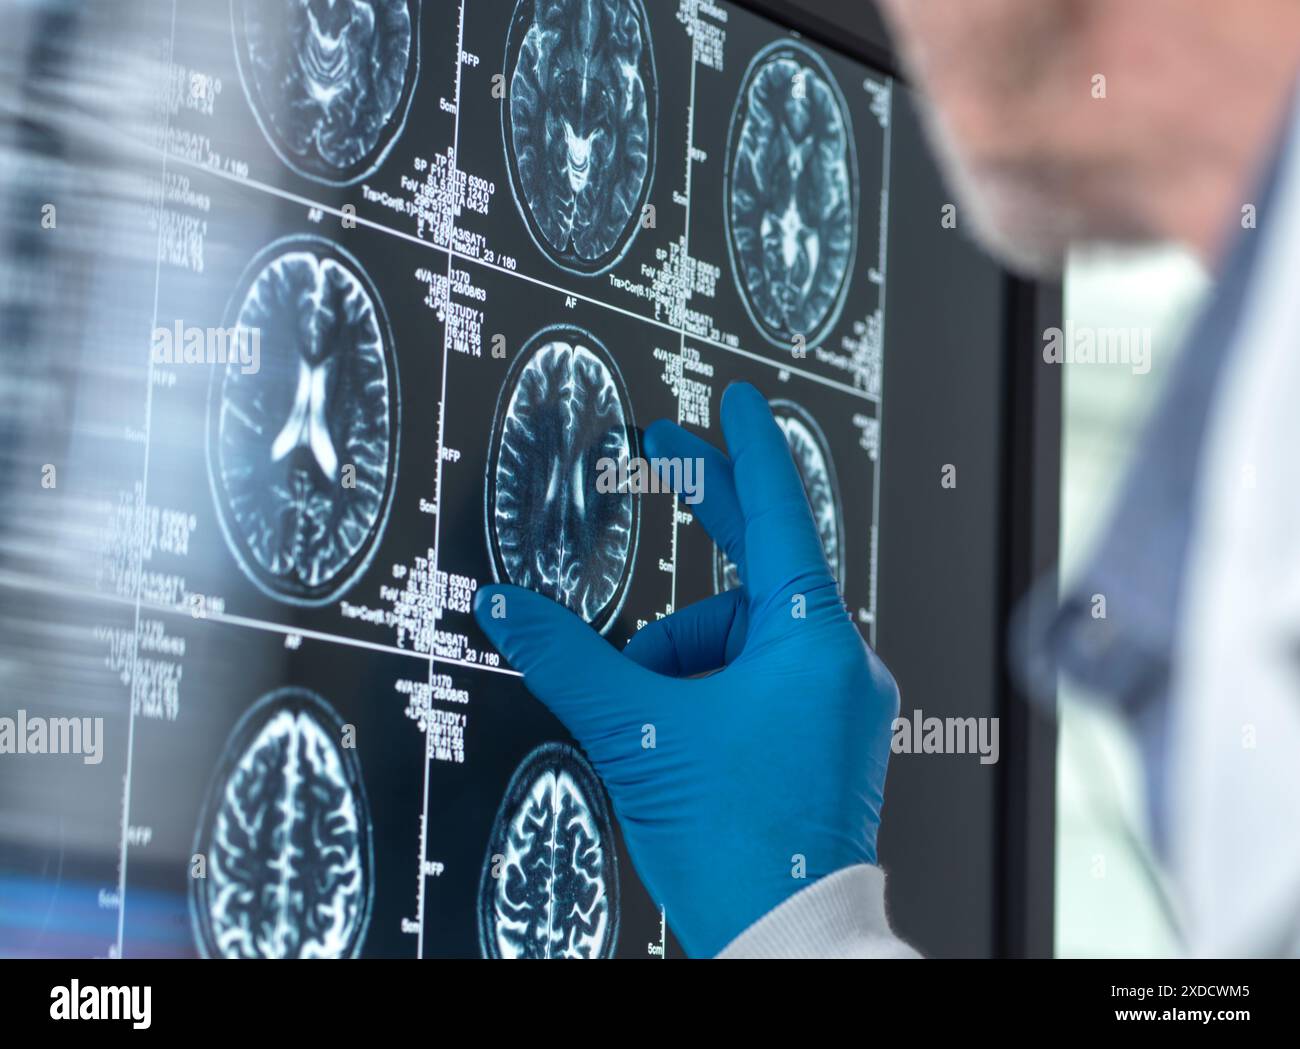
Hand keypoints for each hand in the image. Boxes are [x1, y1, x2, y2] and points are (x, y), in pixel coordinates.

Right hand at [474, 382, 898, 957]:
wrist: (787, 938)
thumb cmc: (738, 840)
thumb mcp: (639, 732)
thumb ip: (569, 657)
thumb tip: (508, 608)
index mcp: (812, 640)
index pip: (780, 514)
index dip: (749, 449)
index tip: (740, 400)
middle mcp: (836, 662)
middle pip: (755, 569)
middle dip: (706, 521)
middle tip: (665, 457)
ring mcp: (833, 705)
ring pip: (736, 641)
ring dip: (675, 662)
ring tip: (646, 723)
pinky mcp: (820, 740)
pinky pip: (751, 683)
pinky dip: (699, 692)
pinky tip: (669, 741)